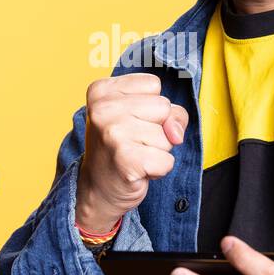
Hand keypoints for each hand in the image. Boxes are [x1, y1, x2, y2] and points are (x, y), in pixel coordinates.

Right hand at [75, 73, 187, 231]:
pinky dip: (159, 170)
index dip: (151, 107)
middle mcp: (103, 109)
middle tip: (134, 142)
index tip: (130, 122)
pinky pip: (167, 160)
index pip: (153, 84)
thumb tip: (176, 133)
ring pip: (168, 136)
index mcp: (102, 91)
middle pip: (163, 106)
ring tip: (135, 155)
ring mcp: (113, 134)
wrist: (97, 190)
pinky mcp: (126, 159)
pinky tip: (138, 171)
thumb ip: (167, 112)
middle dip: (158, 128)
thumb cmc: (120, 148)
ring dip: (158, 150)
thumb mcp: (140, 116)